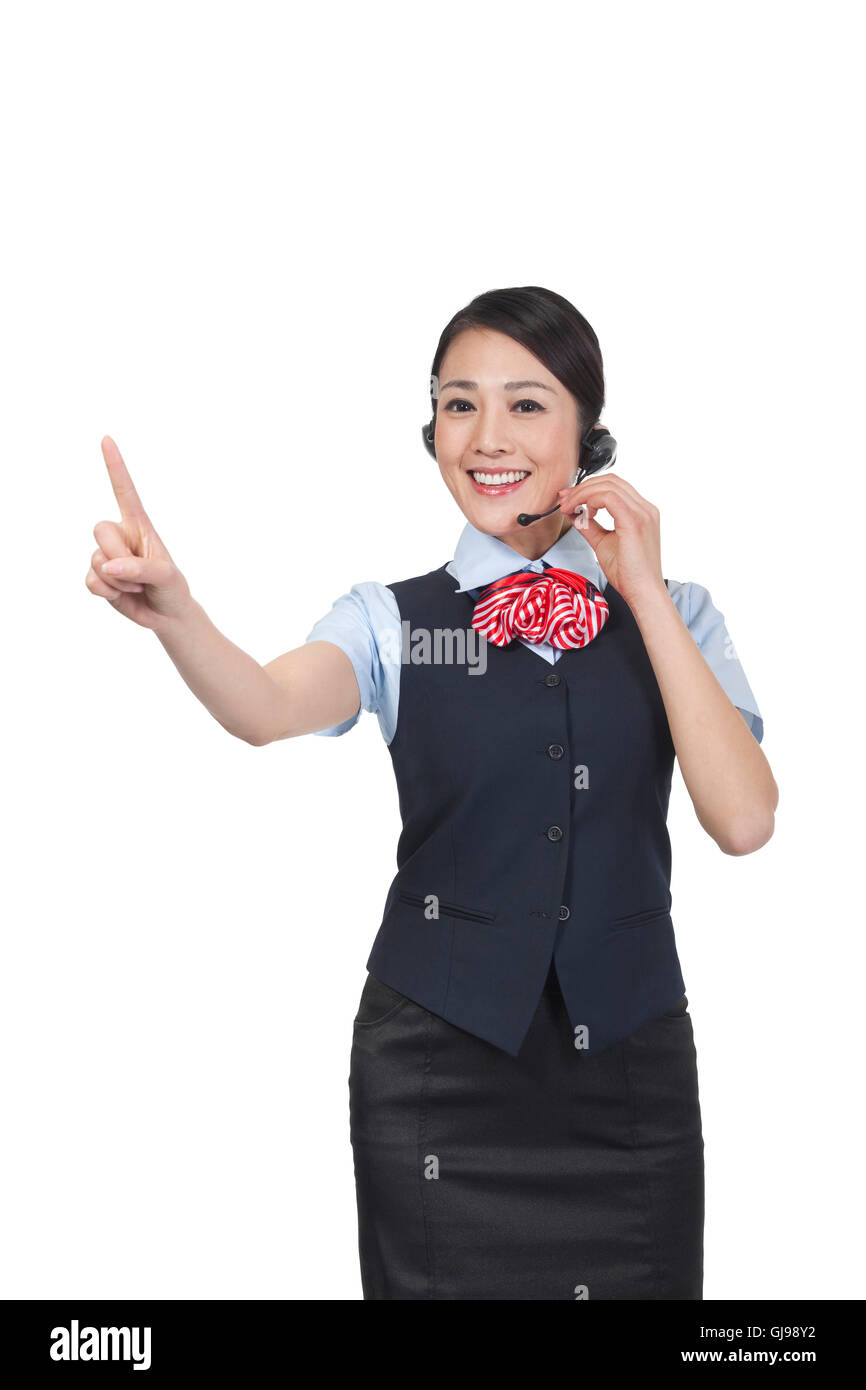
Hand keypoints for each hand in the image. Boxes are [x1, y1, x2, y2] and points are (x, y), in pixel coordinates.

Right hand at [85, 436, 193, 628]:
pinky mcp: (98, 577)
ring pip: (95, 559)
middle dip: (118, 554)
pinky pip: (91, 581)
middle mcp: (120, 535)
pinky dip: (107, 593)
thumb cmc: (172, 587)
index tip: (107, 439)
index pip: (125, 490)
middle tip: (139, 574)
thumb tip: (110, 568)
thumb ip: (140, 569)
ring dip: (118, 581)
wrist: (166, 615)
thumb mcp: (166, 576)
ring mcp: (107, 556)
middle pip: (100, 529)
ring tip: (136, 587)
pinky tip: (122, 595)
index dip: (115, 466)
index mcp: (140, 524)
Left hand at [557, 473, 667, 609]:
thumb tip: (573, 513)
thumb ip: (589, 526)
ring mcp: (642, 513)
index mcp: (641, 512)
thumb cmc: (628, 574)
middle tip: (564, 500)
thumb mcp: (603, 543)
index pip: (614, 486)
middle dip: (583, 487)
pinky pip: (608, 498)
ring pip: (608, 486)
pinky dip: (590, 500)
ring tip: (569, 507)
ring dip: (583, 494)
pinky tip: (582, 513)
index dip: (588, 488)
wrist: (643, 592)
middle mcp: (645, 509)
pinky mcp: (635, 521)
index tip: (569, 499)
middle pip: (610, 481)